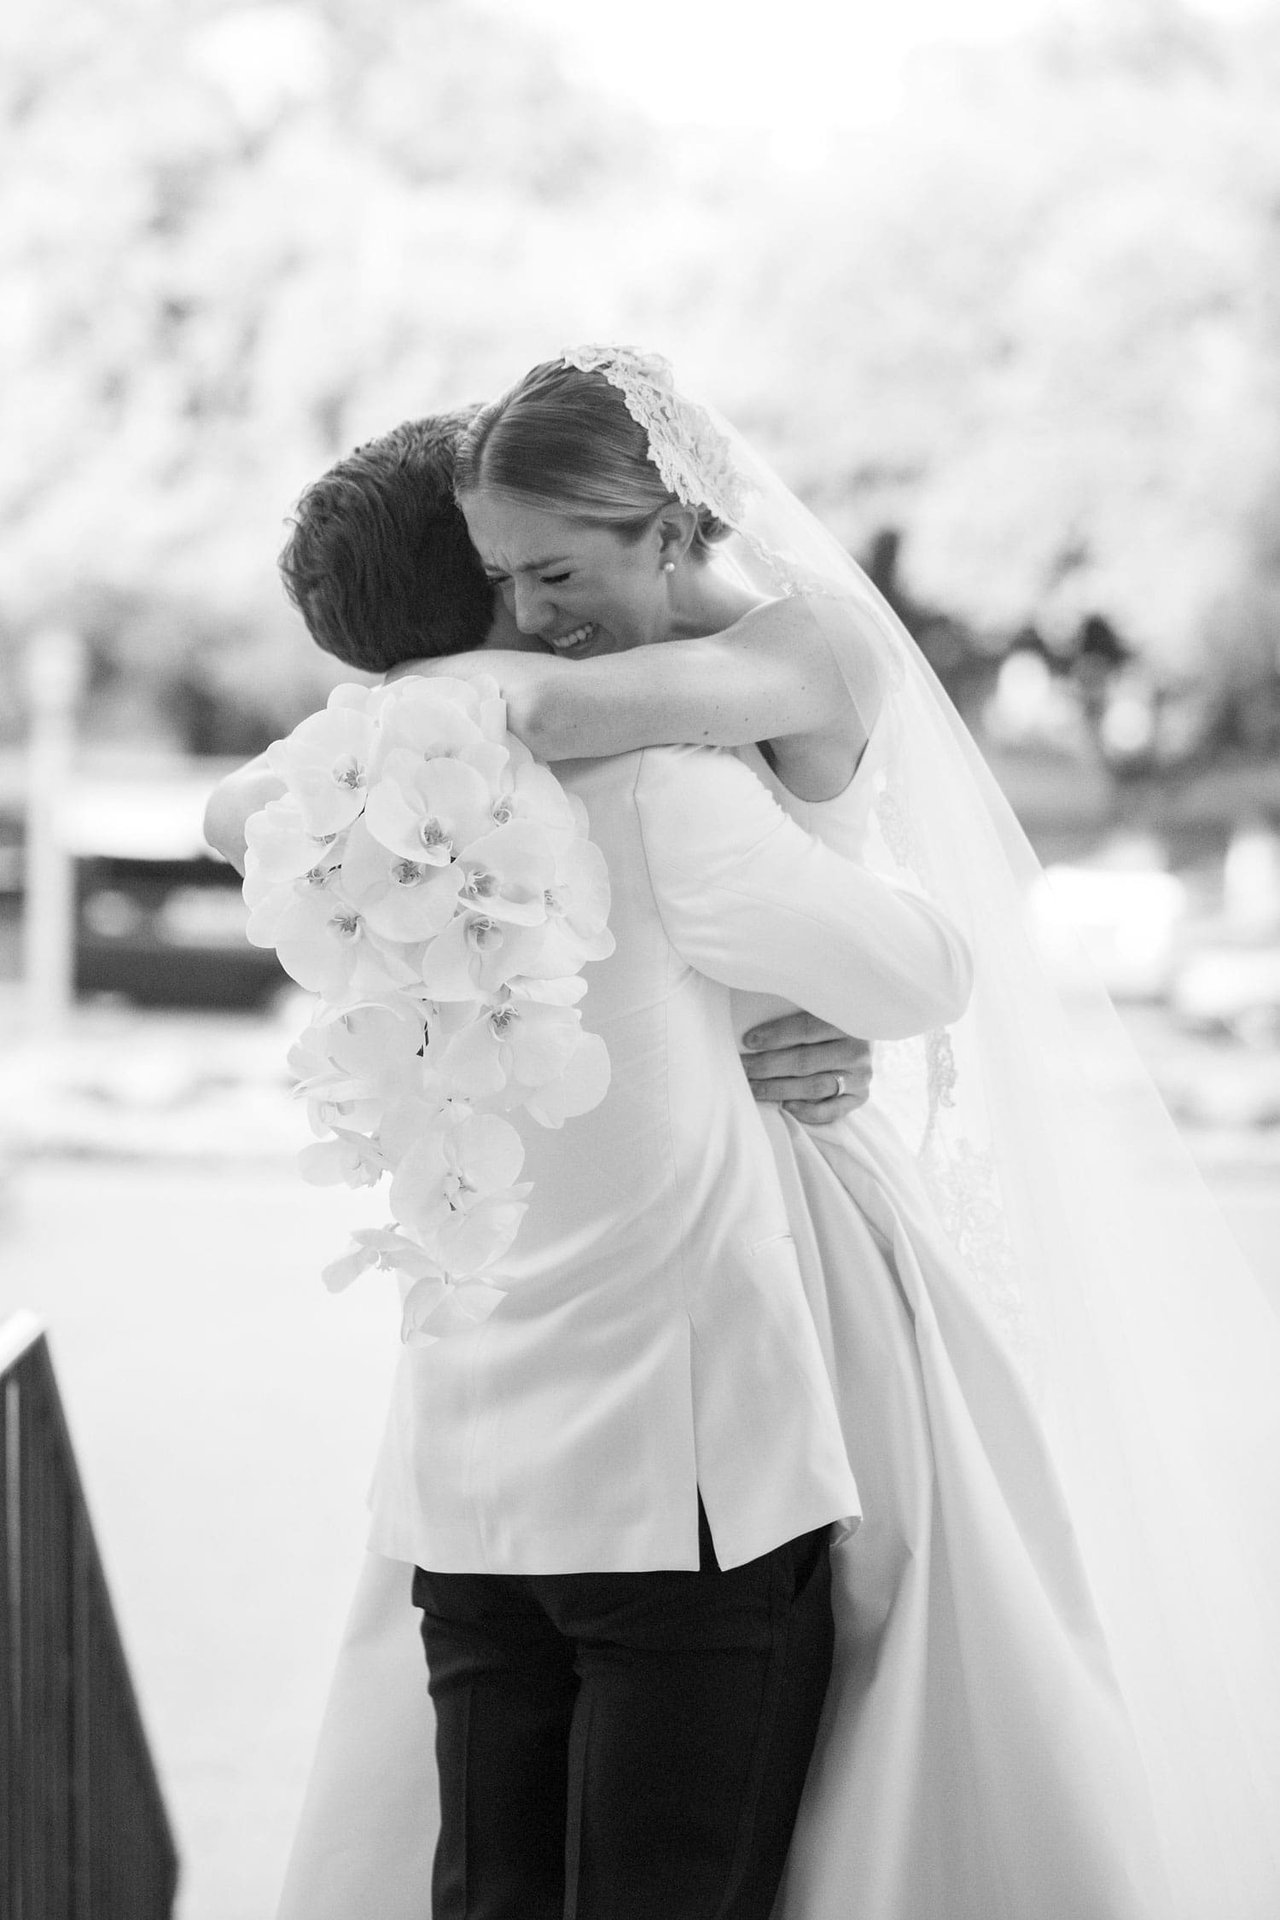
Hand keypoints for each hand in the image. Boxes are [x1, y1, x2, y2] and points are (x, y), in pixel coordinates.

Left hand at [740, 1013, 871, 1125]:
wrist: (865, 1037)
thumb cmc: (831, 1022)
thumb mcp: (821, 1010)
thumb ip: (797, 1015)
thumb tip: (755, 1032)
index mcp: (847, 1021)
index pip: (807, 1029)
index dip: (776, 1036)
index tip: (749, 1041)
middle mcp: (857, 1050)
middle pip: (805, 1061)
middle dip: (768, 1066)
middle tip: (743, 1068)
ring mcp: (861, 1075)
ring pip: (814, 1086)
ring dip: (779, 1089)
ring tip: (753, 1088)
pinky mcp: (861, 1096)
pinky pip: (832, 1110)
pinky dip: (807, 1111)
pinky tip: (786, 1105)